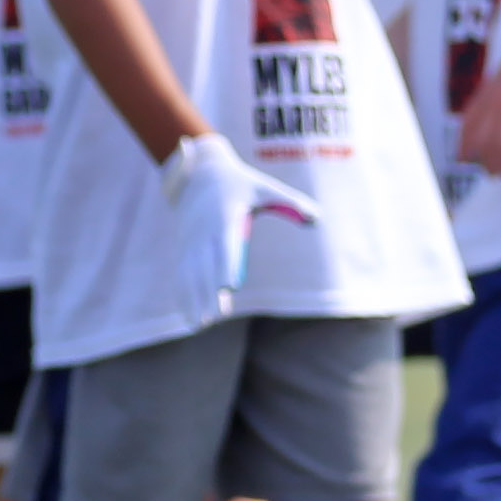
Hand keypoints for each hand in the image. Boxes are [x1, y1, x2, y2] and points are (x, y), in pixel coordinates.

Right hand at [163, 131, 313, 314]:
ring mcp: (191, 242)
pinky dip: (184, 295)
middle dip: (208, 293)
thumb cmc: (239, 183)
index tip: (230, 286)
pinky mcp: (184, 248)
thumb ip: (291, 203)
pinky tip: (190, 317)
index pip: (226, 244)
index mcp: (225, 217)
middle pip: (206, 266)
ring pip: (191, 275)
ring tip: (199, 326)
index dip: (227, 265)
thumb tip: (317, 219)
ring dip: (193, 300)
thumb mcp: (265, 187)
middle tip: (215, 318)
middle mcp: (205, 232)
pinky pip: (182, 275)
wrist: (198, 174)